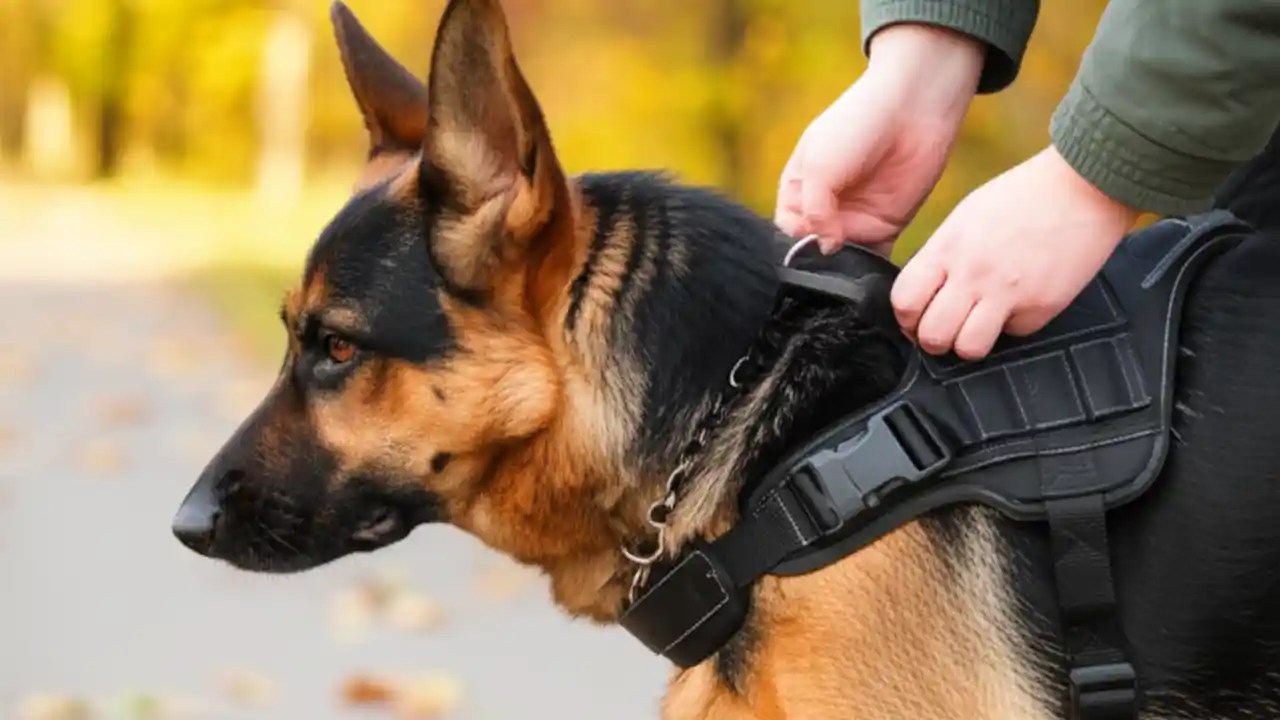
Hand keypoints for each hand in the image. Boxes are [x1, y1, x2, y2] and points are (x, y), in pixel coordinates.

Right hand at [774, 24, 983, 255]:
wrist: (912, 106)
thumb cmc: (855, 125)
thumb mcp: (819, 167)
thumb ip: (813, 212)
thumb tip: (825, 249)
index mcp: (797, 191)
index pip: (786, 232)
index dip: (792, 245)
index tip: (805, 251)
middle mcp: (823, 210)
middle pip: (812, 251)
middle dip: (818, 264)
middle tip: (828, 269)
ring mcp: (854, 220)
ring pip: (842, 260)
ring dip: (844, 271)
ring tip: (848, 274)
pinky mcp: (885, 226)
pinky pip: (873, 259)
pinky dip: (871, 272)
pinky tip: (869, 275)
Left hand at [892, 146, 1141, 359]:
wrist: (1083, 186)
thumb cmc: (1023, 196)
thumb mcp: (966, 217)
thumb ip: (943, 256)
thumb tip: (927, 291)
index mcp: (948, 248)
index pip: (904, 301)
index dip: (907, 318)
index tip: (916, 319)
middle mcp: (972, 274)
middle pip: (932, 335)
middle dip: (934, 341)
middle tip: (946, 331)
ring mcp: (1007, 293)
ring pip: (968, 348)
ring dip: (969, 344)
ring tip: (978, 328)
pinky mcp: (1041, 306)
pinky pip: (1015, 334)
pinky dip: (1015, 324)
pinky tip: (1022, 302)